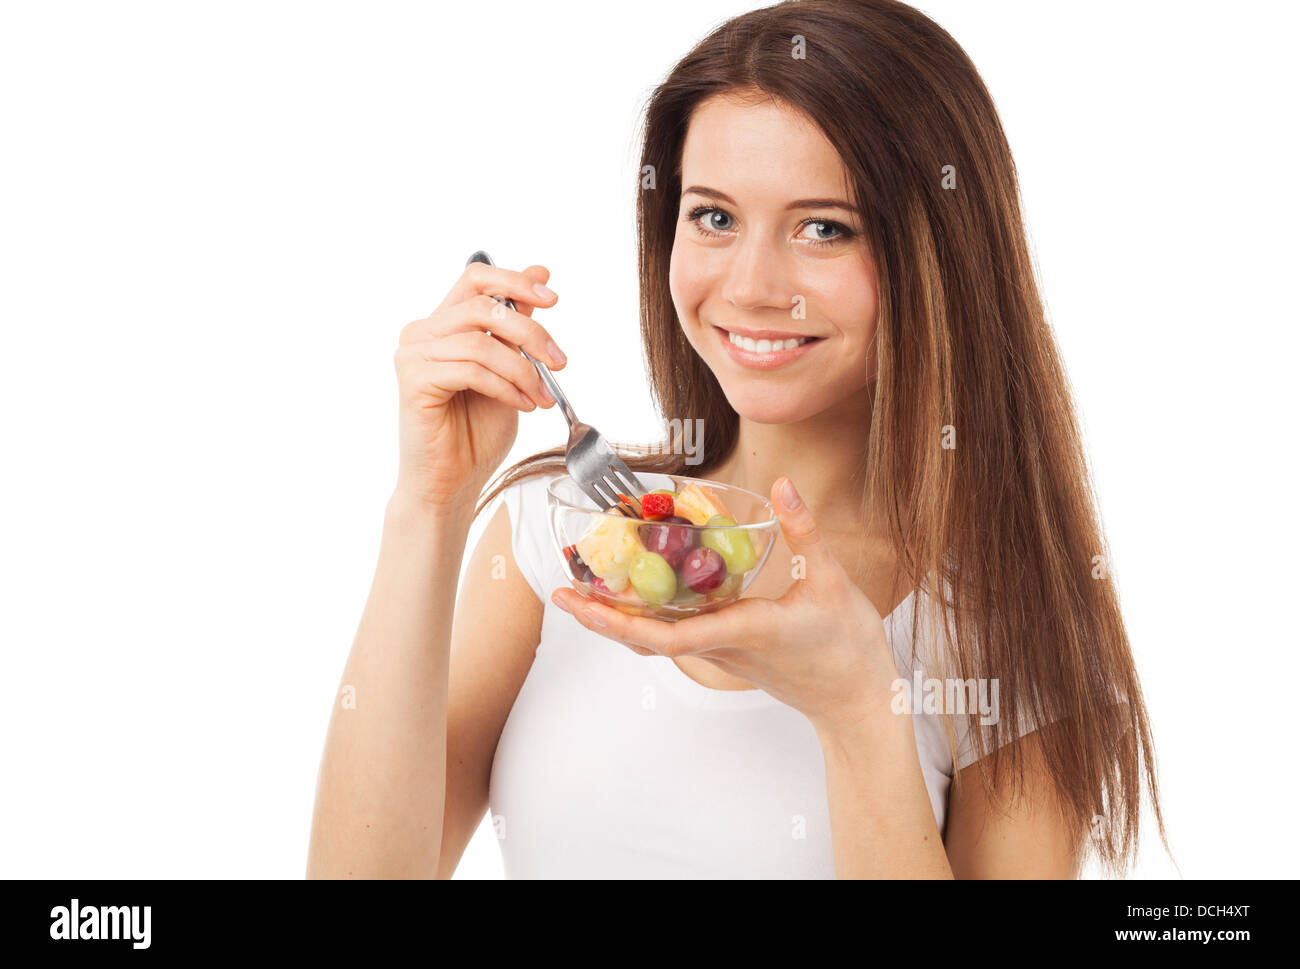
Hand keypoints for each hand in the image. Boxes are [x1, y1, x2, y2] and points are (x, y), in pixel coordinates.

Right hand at [391, 261, 565, 510]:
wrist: (453, 482)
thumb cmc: (477, 431)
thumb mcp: (511, 368)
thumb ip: (518, 325)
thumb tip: (540, 272)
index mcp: (443, 323)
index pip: (475, 277)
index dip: (515, 281)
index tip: (553, 299)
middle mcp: (422, 332)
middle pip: (483, 306)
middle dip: (531, 332)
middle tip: (558, 362)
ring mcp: (413, 355)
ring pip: (480, 342)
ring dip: (522, 370)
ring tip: (541, 397)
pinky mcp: (414, 381)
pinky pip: (471, 370)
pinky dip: (505, 387)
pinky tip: (521, 405)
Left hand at [551, 477, 900, 735]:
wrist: (857, 702)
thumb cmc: (849, 649)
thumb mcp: (834, 582)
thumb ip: (806, 531)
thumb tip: (783, 484)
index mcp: (744, 632)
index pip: (671, 635)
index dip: (622, 623)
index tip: (584, 605)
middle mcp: (722, 648)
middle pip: (646, 640)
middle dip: (601, 619)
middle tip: (559, 592)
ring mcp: (721, 654)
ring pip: (656, 640)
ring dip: (616, 619)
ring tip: (580, 590)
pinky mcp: (726, 652)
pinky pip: (674, 637)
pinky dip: (644, 618)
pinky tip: (632, 594)